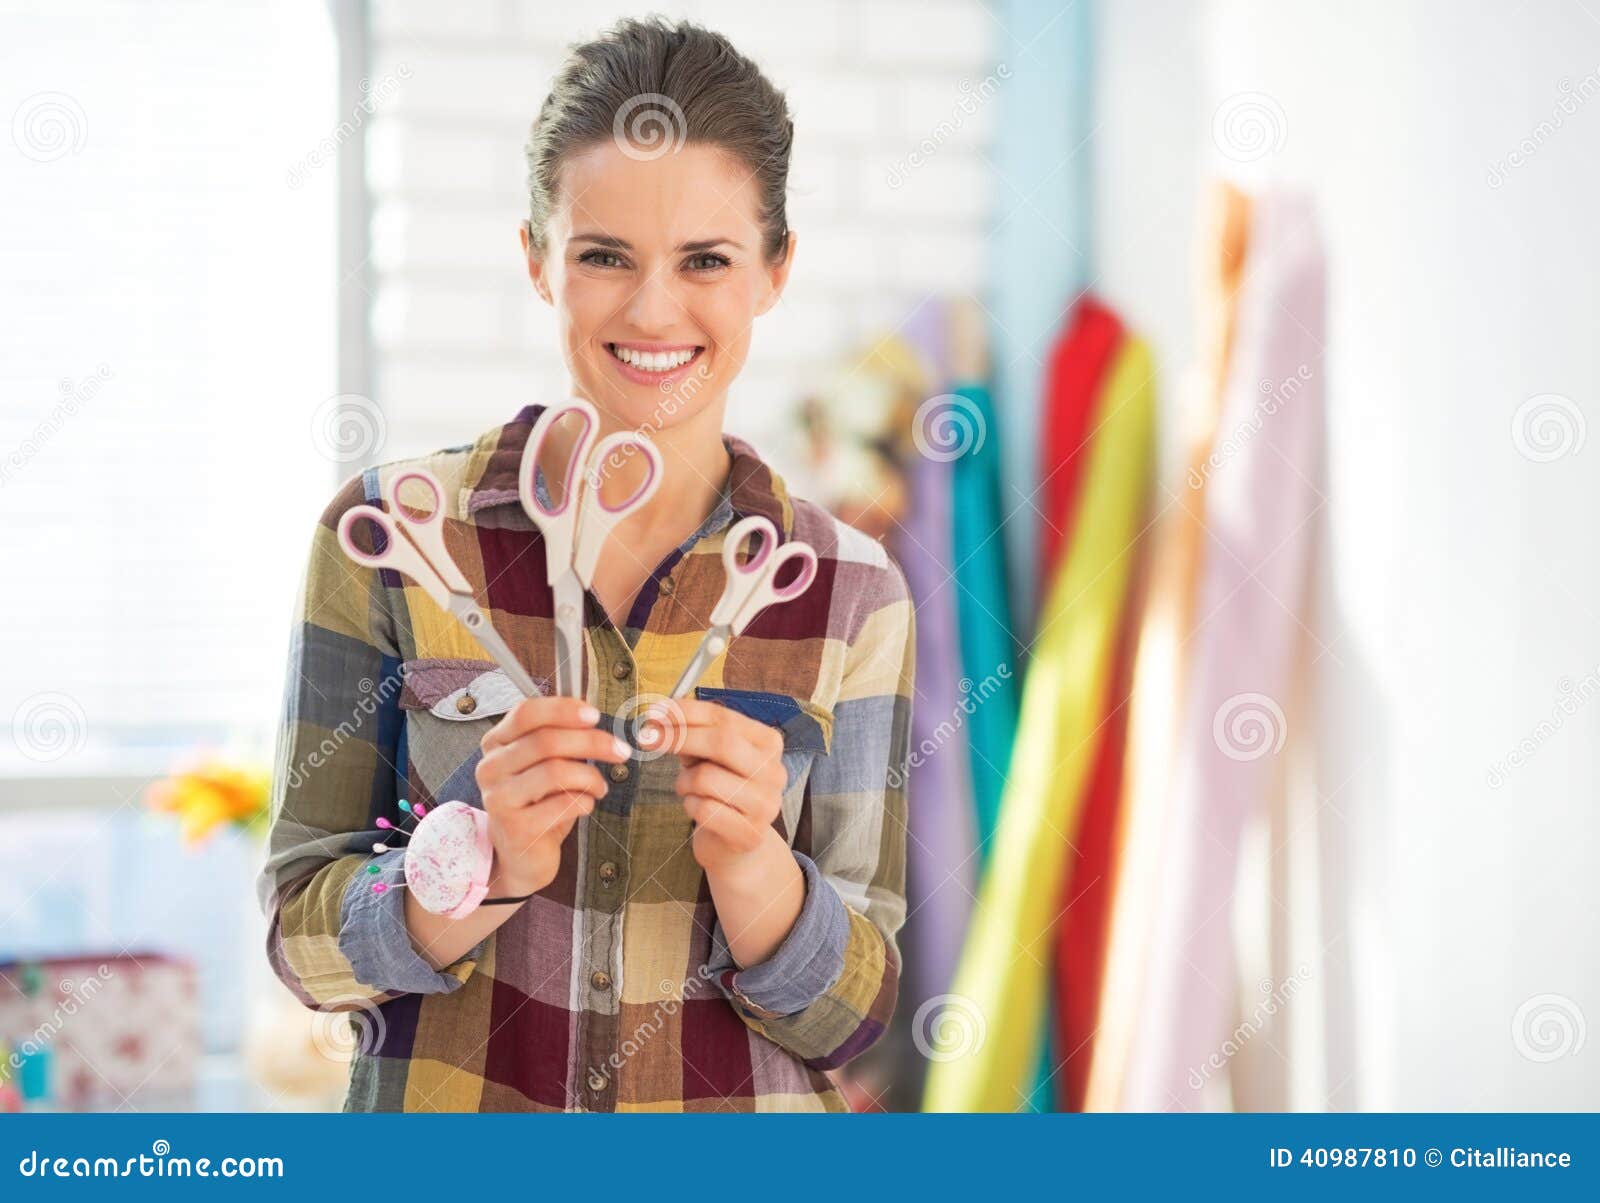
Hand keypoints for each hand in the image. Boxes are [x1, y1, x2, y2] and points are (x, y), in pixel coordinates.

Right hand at [475, 696, 629, 895]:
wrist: (520, 854)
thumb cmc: (537, 802)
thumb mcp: (543, 763)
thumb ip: (559, 736)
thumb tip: (590, 715)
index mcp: (496, 743)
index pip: (526, 713)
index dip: (563, 709)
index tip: (595, 715)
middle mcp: (491, 768)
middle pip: (546, 741)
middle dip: (592, 742)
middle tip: (620, 751)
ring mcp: (499, 799)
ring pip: (556, 772)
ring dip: (590, 777)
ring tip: (600, 786)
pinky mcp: (516, 828)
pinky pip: (563, 804)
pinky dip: (584, 802)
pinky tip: (585, 805)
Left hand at [645, 698, 786, 876]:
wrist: (735, 843)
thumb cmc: (720, 791)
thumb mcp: (709, 757)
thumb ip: (691, 736)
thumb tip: (657, 722)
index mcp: (768, 743)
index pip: (724, 717)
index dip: (686, 713)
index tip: (654, 713)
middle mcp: (774, 771)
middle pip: (722, 742)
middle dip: (679, 738)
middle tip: (647, 740)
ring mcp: (766, 804)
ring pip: (707, 777)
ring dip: (684, 781)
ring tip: (686, 788)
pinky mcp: (750, 833)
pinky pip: (704, 809)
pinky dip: (689, 805)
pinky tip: (695, 808)